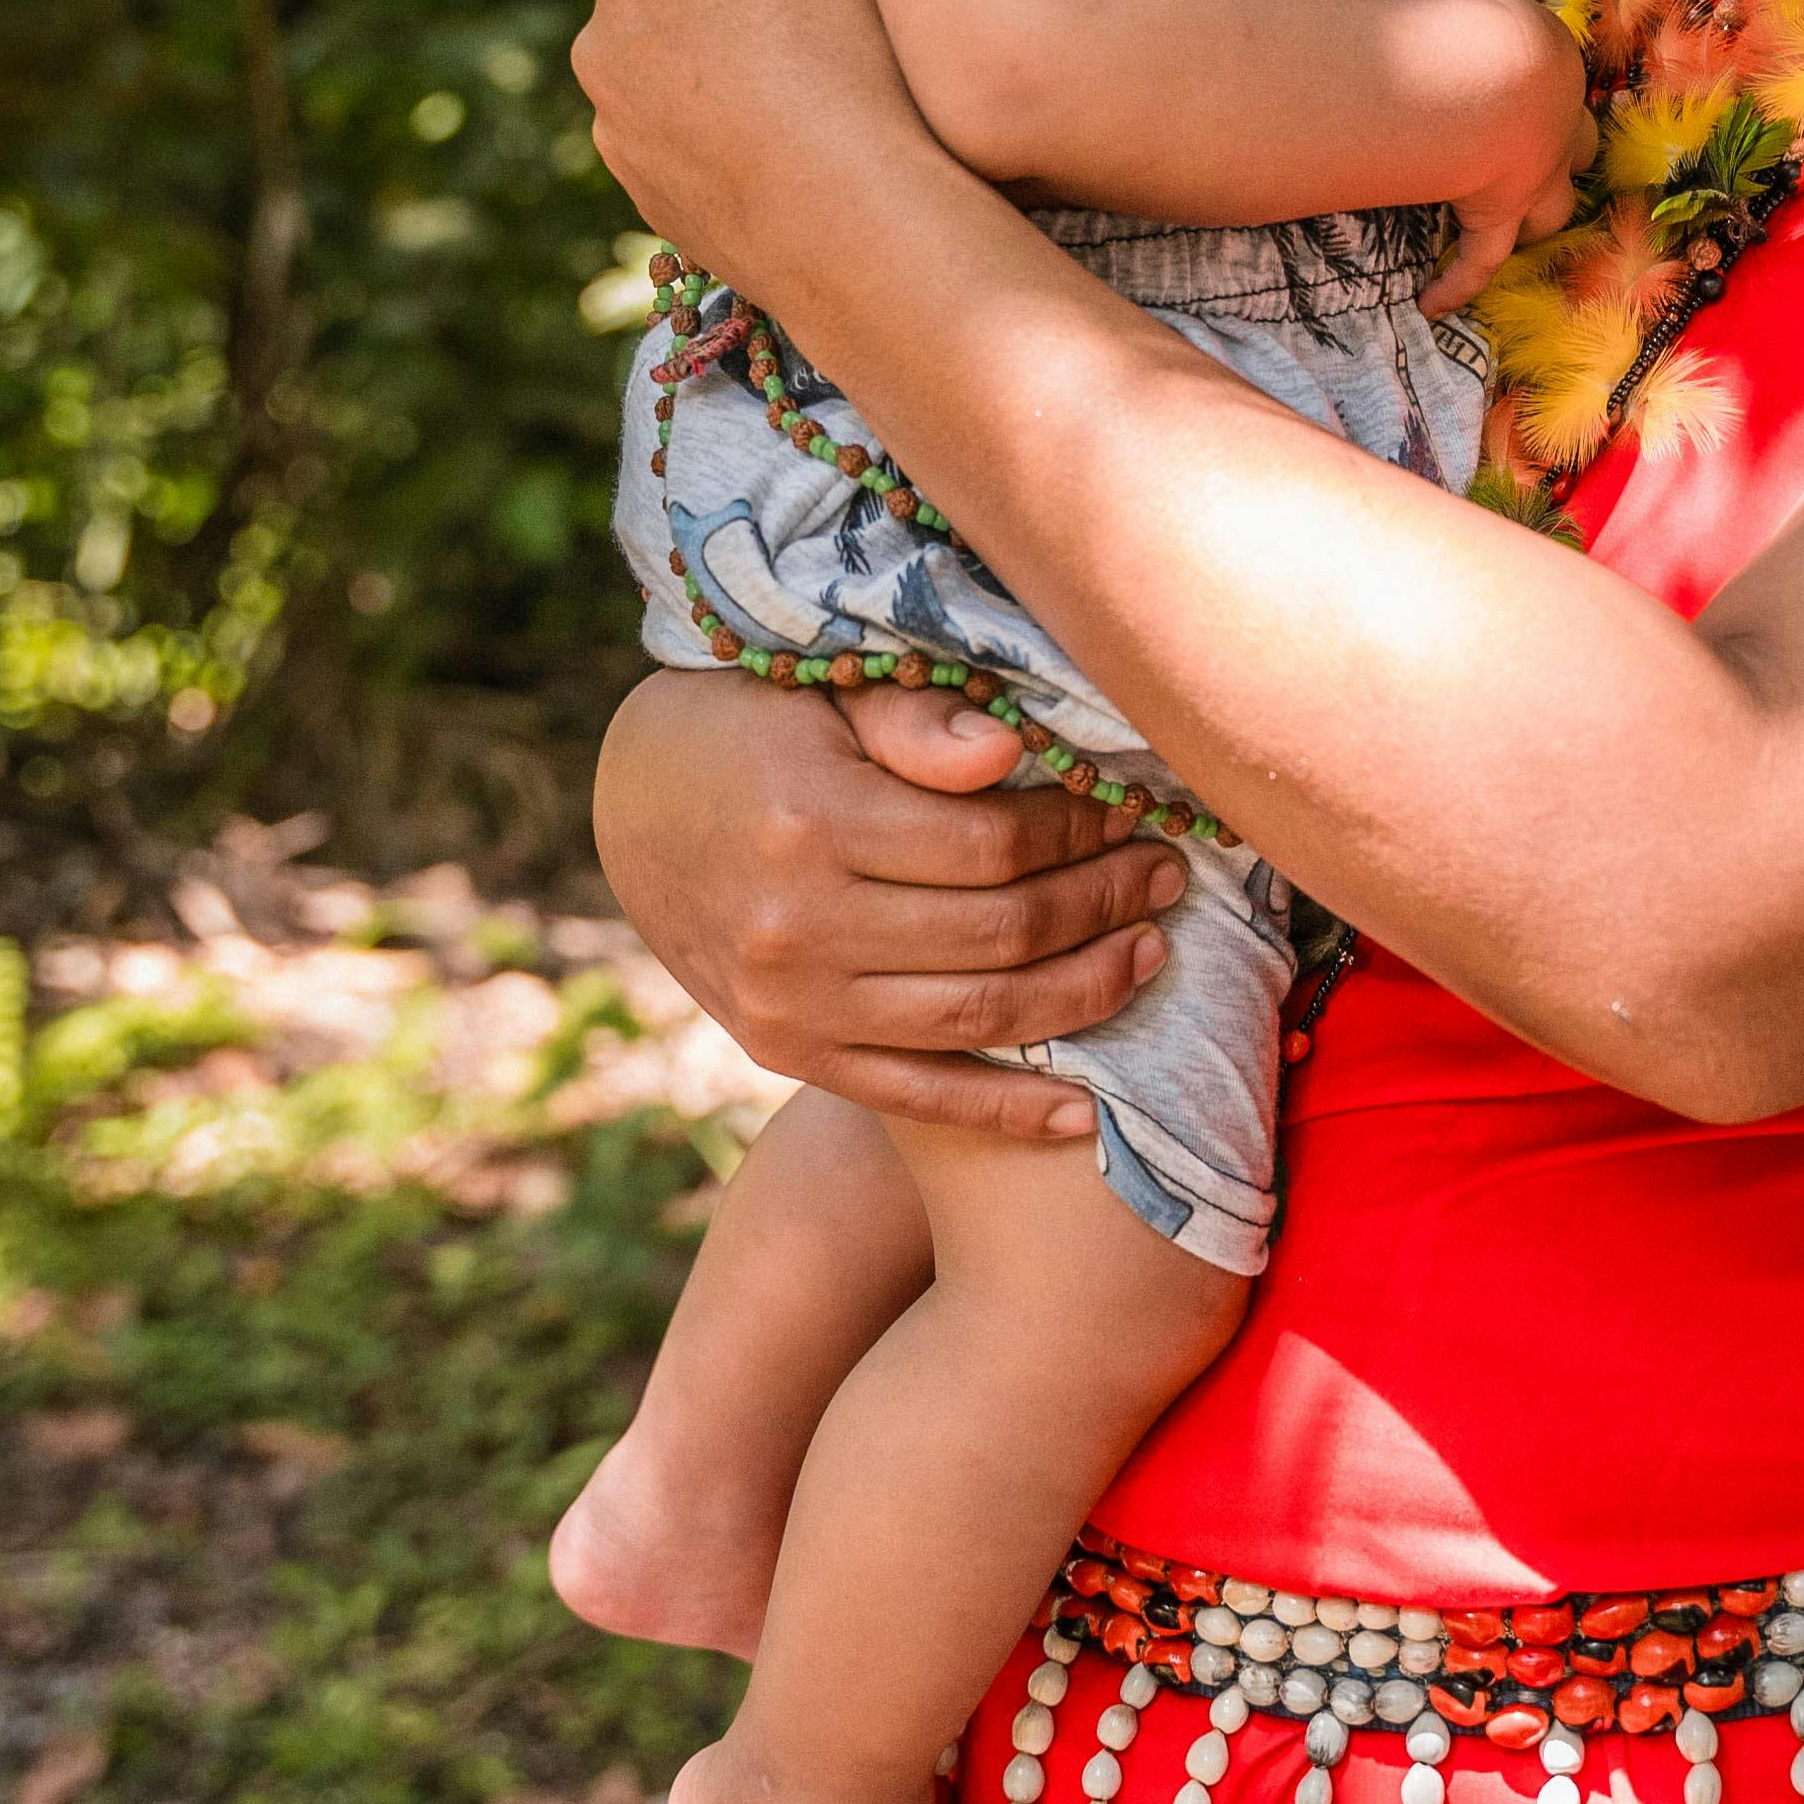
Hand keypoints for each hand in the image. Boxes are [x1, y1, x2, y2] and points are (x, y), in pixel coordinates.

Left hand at [572, 0, 932, 323]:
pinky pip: (680, 126)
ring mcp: (621, 126)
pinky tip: (788, 132)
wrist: (862, 233)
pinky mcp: (650, 193)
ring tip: (810, 72)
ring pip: (666, 48)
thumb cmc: (849, 61)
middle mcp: (602, 40)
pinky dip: (720, 120)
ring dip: (716, 45)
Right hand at [593, 670, 1190, 1142]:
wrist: (635, 805)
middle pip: (1002, 932)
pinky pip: (918, 1096)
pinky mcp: (786, 1053)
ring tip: (1148, 952)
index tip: (1134, 810)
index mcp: (812, 818)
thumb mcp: (821, 692)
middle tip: (1168, 877)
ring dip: (1086, 991)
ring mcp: (791, 1003)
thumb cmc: (752, 727)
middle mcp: (798, 925)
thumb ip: (916, 722)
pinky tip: (1086, 1111)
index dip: (1084, 830)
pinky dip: (1008, 1109)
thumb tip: (1011, 754)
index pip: (996, 843)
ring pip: (981, 1015)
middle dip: (1105, 904)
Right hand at [1419, 0, 1590, 319]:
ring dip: (1537, 215)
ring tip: (1511, 224)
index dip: (1539, 85)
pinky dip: (1457, 283)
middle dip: (1561, 152)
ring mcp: (1531, 181)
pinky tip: (1432, 305)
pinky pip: (1479, 260)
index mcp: (1550, 70)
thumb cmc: (1476, 28)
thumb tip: (1411, 10)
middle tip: (1532, 152)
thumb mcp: (1479, 6)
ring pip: (1551, 210)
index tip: (1514, 84)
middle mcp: (1555, 130)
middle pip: (1577, 150)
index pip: (1554, 78)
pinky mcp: (1496, 217)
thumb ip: (1454, 17)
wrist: (1486, 77)